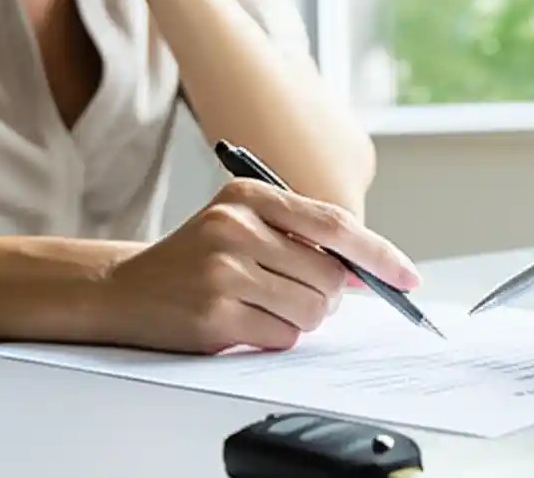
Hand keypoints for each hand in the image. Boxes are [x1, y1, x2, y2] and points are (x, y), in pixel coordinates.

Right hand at [92, 180, 421, 353]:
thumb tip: (369, 270)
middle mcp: (236, 228)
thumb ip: (304, 237)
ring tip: (264, 304)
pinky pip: (283, 337)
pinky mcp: (214, 316)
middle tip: (295, 293)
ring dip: (301, 317)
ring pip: (312, 310)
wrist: (125, 288)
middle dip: (328, 295)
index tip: (408, 277)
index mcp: (251, 196)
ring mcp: (223, 272)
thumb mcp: (245, 225)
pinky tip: (244, 321)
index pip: (336, 225)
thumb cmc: (198, 257)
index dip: (379, 254)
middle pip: (329, 276)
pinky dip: (276, 336)